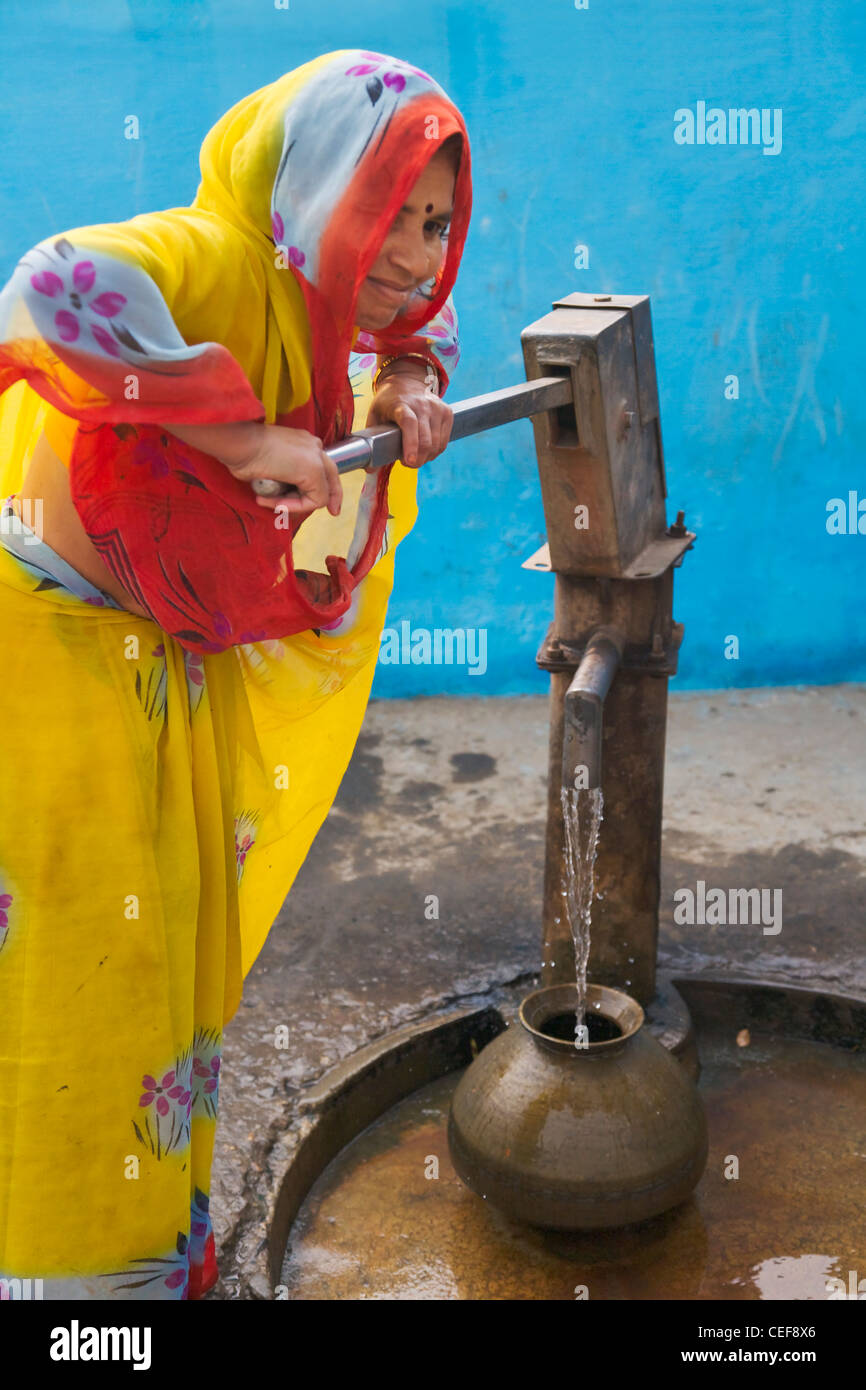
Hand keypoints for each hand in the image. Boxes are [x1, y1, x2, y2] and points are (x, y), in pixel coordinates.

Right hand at [223, 423, 342, 516]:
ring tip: (269, 501)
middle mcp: (312, 446)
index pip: (320, 465)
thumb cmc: (243, 452)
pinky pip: (314, 500)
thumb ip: (282, 474)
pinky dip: (295, 507)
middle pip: (332, 474)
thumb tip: (284, 492)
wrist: (240, 443)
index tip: (320, 500)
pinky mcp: (314, 471)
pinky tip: (274, 502)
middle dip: (333, 496)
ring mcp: (316, 457)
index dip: (323, 484)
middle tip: (334, 512)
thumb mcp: (267, 463)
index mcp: (302, 441)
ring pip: (321, 492)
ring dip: (295, 504)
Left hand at [365, 369, 452, 471]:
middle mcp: (421, 405)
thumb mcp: (374, 416)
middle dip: (418, 459)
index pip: (409, 423)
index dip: (410, 444)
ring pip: (437, 443)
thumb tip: (369, 469)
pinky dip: (436, 451)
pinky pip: (444, 441)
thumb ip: (371, 441)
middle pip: (425, 438)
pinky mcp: (446, 412)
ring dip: (427, 457)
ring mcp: (436, 408)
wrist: (406, 380)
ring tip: (416, 457)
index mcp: (401, 405)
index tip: (409, 461)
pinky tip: (426, 451)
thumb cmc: (387, 402)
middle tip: (408, 464)